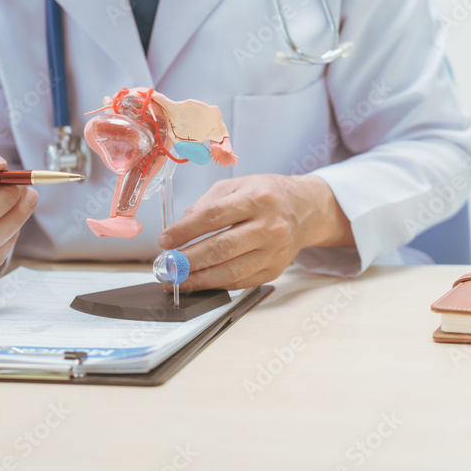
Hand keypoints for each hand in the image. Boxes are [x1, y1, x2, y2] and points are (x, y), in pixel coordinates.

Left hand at [158, 174, 353, 290]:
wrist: (305, 209)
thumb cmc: (266, 194)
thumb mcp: (236, 185)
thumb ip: (206, 204)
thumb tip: (180, 229)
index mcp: (257, 198)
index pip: (213, 216)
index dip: (185, 231)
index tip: (165, 241)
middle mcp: (269, 226)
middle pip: (221, 248)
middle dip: (188, 260)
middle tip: (167, 266)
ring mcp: (274, 251)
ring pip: (230, 272)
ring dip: (199, 279)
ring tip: (177, 280)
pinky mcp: (275, 270)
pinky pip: (240, 282)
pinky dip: (216, 284)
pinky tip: (199, 282)